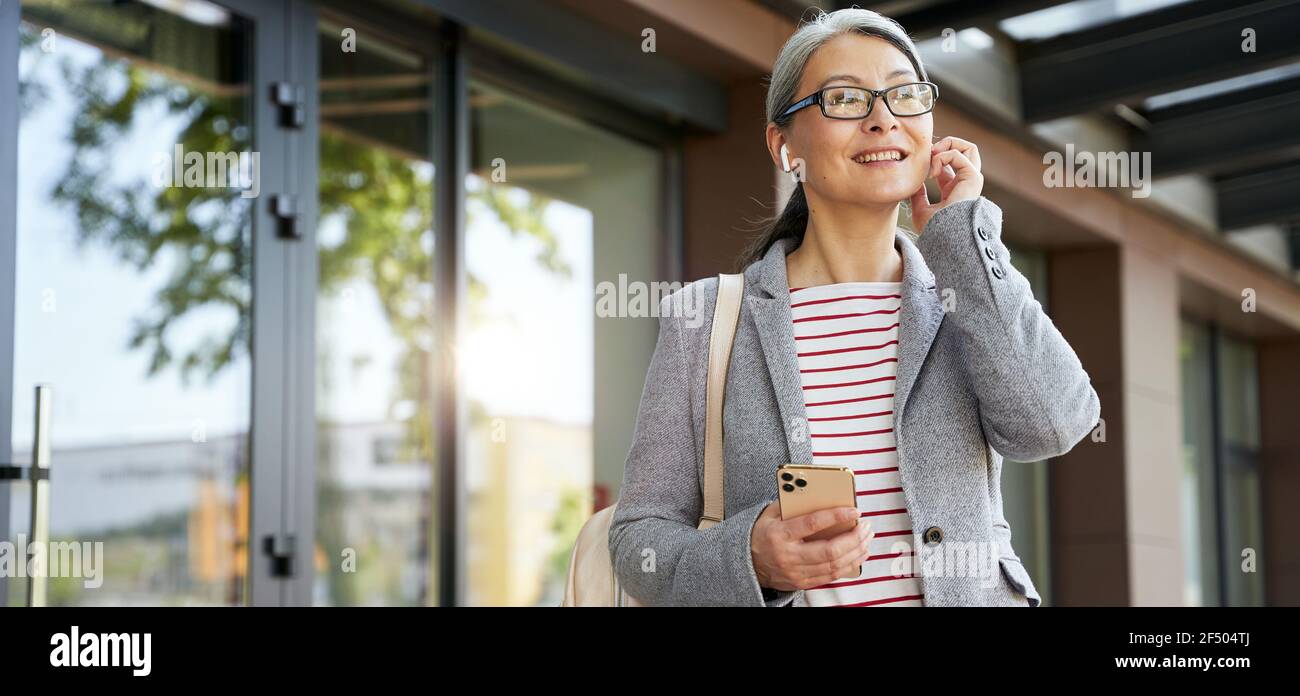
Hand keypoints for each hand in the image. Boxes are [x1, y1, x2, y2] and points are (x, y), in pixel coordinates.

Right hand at [750, 501, 873, 591]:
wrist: (749, 563)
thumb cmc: (762, 534)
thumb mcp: (770, 514)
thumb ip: (791, 504)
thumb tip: (818, 495)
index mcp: (780, 534)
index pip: (812, 524)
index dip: (836, 516)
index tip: (853, 510)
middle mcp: (789, 556)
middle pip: (829, 550)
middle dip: (853, 538)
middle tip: (865, 526)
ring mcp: (796, 572)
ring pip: (834, 565)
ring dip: (856, 552)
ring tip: (867, 538)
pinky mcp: (803, 582)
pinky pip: (832, 576)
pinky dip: (849, 565)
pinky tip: (858, 554)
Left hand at [909, 135, 983, 233]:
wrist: (943, 235)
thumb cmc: (934, 229)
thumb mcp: (921, 210)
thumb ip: (918, 196)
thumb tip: (913, 185)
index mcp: (954, 188)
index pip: (949, 162)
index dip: (934, 155)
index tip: (921, 159)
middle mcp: (965, 181)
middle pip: (964, 150)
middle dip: (947, 144)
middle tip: (929, 153)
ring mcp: (971, 179)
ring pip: (969, 147)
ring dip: (948, 145)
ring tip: (933, 157)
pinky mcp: (973, 177)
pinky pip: (958, 154)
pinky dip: (943, 156)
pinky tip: (933, 172)